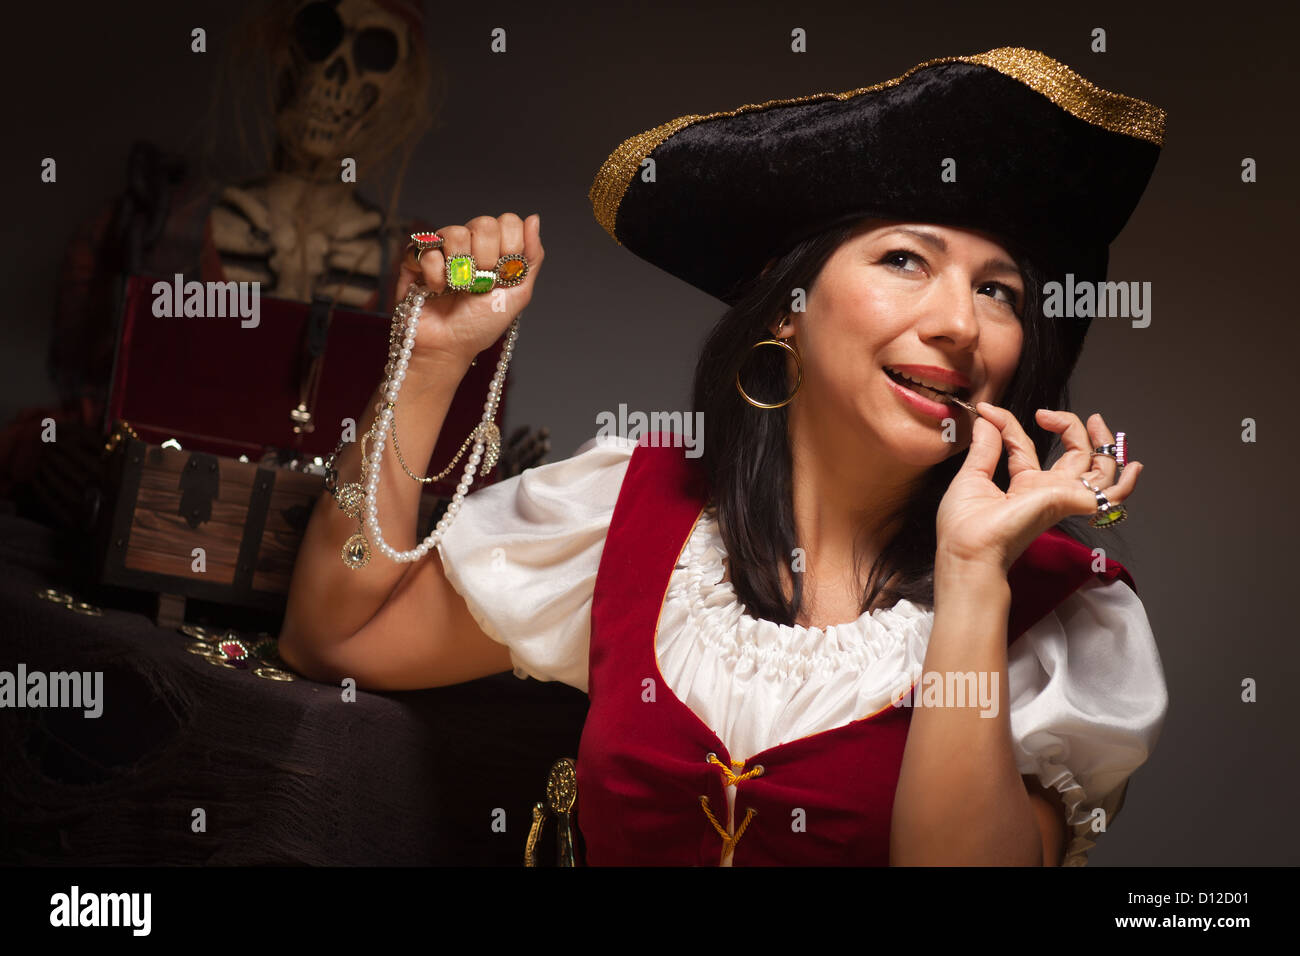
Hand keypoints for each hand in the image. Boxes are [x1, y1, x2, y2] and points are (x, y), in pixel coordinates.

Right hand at [394, 213, 543, 368]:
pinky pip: (428, 249)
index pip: (509, 221)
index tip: (504, 273)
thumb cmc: (480, 325)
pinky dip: (436, 276)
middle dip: (487, 259)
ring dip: (461, 269)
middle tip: (481, 284)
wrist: (448, 348)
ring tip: (457, 288)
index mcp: (495, 249)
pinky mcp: (415, 257)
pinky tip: (436, 290)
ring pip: (455, 232)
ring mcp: (442, 249)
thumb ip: (531, 257)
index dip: (510, 246)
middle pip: (484, 223)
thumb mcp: (518, 294)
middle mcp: (469, 244)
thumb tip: (534, 218)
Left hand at [935, 402, 1143, 574]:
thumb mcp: (971, 477)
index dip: (1009, 425)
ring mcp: (1063, 497)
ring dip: (1103, 444)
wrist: (970, 552)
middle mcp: (1046, 492)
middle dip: (1072, 428)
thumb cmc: (965, 528)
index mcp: (1021, 488)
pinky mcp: (1072, 502)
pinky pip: (1111, 496)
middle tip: (1051, 413)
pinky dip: (1126, 484)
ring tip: (1095, 421)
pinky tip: (1134, 467)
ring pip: (1098, 470)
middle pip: (1074, 457)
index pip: (1024, 448)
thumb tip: (986, 418)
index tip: (989, 411)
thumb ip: (985, 447)